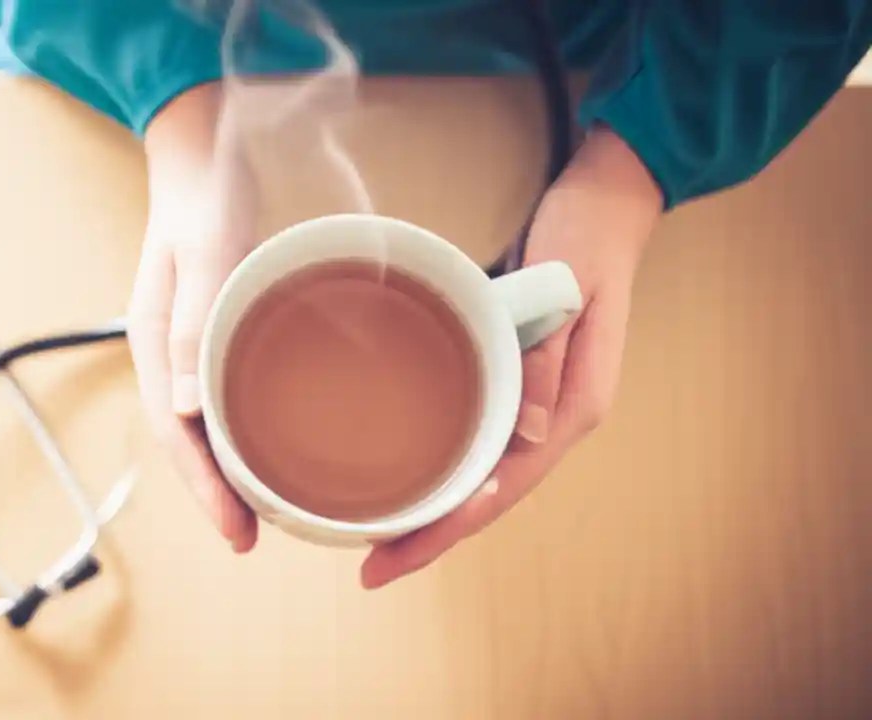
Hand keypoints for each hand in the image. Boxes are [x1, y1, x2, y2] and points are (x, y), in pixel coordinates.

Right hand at [127, 85, 259, 551]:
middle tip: (251, 538)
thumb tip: (192, 412)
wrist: (202, 154)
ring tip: (261, 510)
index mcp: (152, 343)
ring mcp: (188, 344)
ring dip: (227, 467)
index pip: (174, 433)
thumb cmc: (203, 200)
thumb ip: (194, 323)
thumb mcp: (204, 255)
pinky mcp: (214, 331)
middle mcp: (166, 353)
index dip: (202, 488)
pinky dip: (241, 429)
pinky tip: (267, 442)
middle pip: (186, 439)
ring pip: (204, 422)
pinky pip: (222, 394)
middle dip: (214, 493)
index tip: (235, 531)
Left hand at [361, 127, 663, 588]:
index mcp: (575, 406)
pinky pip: (481, 441)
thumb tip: (526, 439)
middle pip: (488, 497)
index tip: (393, 558)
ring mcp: (541, 403)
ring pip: (483, 476)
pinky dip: (447, 467)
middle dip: (432, 536)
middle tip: (371, 568)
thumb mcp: (568, 286)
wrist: (607, 200)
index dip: (447, 530)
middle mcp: (557, 416)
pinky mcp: (523, 382)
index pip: (503, 490)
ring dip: (436, 509)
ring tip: (380, 538)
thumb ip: (545, 359)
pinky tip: (412, 476)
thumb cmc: (585, 236)